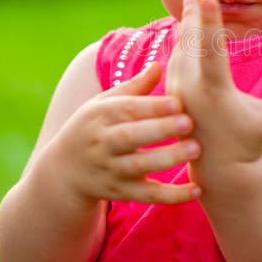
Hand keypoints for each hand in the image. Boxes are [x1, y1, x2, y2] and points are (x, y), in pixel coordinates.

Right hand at [40, 62, 201, 206]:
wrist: (63, 172)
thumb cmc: (95, 127)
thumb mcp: (105, 103)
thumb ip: (134, 87)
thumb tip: (158, 65)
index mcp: (101, 115)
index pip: (127, 109)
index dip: (152, 106)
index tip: (178, 102)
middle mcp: (104, 143)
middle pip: (131, 137)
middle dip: (160, 129)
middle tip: (189, 122)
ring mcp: (112, 170)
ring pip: (140, 166)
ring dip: (168, 158)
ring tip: (196, 149)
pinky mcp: (122, 193)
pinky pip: (149, 196)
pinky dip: (173, 196)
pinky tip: (197, 189)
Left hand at [165, 0, 261, 178]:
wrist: (218, 168)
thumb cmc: (250, 141)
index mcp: (214, 92)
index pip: (212, 51)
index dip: (209, 22)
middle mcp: (190, 90)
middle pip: (191, 43)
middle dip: (195, 18)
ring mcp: (177, 91)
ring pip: (180, 49)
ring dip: (186, 26)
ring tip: (191, 3)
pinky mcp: (172, 93)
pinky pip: (175, 59)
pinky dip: (181, 41)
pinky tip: (185, 26)